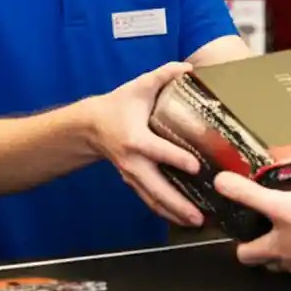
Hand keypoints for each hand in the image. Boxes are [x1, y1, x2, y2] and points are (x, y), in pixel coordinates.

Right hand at [88, 61, 203, 227]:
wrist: (92, 126)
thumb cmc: (119, 105)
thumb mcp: (139, 86)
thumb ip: (164, 75)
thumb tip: (189, 67)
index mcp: (135, 138)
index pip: (157, 151)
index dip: (176, 158)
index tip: (196, 166)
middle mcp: (133, 162)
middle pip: (156, 187)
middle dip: (177, 203)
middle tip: (199, 215)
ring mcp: (133, 175)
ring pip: (153, 199)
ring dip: (174, 213)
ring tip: (196, 223)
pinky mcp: (134, 182)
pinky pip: (151, 200)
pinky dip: (167, 212)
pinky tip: (184, 219)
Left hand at [213, 172, 290, 278]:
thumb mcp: (278, 203)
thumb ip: (249, 194)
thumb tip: (221, 183)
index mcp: (273, 248)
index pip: (246, 255)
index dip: (242, 245)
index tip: (243, 236)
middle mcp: (290, 261)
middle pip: (270, 262)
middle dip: (267, 249)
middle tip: (269, 232)